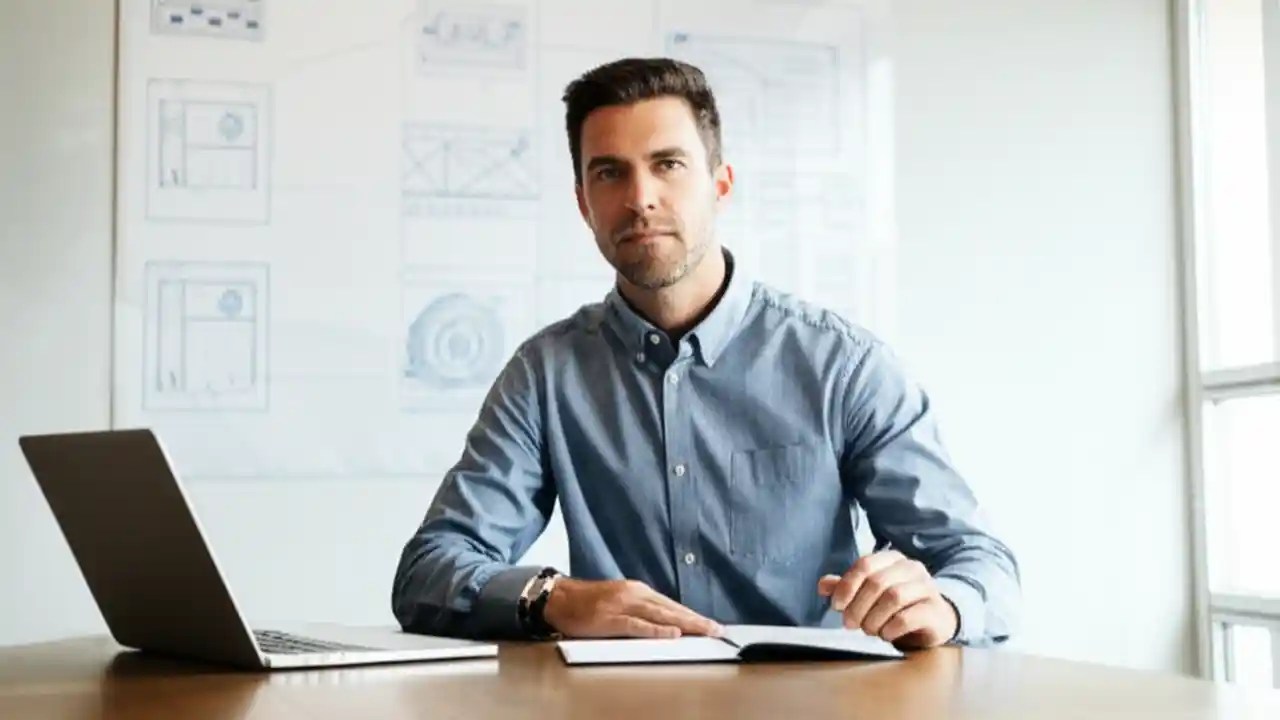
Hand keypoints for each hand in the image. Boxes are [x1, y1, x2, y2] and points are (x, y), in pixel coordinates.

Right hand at [542, 577, 724, 638]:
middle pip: (672, 608)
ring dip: (685, 624)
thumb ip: (641, 609)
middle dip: (696, 620)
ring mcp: (623, 605)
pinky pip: (637, 625)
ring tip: (704, 631)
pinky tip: (671, 634)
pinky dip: (656, 630)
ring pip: (661, 614)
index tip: (712, 625)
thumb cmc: (588, 603)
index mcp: (638, 591)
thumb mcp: (620, 601)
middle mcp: (635, 594)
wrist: (558, 598)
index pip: (672, 605)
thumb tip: (666, 623)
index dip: (693, 615)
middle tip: (717, 630)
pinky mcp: (610, 618)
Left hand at [817, 550, 958, 649]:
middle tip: (850, 624)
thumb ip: (847, 587)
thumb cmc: (897, 605)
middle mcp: (911, 568)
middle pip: (877, 582)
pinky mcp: (935, 610)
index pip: (865, 564)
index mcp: (892, 559)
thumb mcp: (870, 594)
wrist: (935, 620)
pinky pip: (908, 617)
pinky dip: (890, 628)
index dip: (847, 585)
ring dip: (874, 618)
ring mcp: (926, 587)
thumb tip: (822, 585)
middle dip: (858, 606)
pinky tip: (886, 634)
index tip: (837, 606)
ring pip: (893, 597)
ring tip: (869, 630)